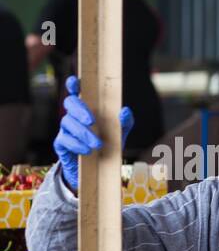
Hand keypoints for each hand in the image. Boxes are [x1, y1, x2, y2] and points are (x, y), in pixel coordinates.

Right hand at [53, 75, 135, 190]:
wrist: (97, 169)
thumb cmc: (107, 145)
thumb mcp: (120, 134)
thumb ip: (125, 123)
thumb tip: (125, 111)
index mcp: (87, 109)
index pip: (77, 92)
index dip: (73, 85)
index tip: (75, 82)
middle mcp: (74, 115)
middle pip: (69, 103)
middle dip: (80, 110)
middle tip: (92, 121)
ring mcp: (65, 129)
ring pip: (67, 122)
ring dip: (83, 133)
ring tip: (98, 144)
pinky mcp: (61, 143)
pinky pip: (65, 140)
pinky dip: (77, 145)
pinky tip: (88, 150)